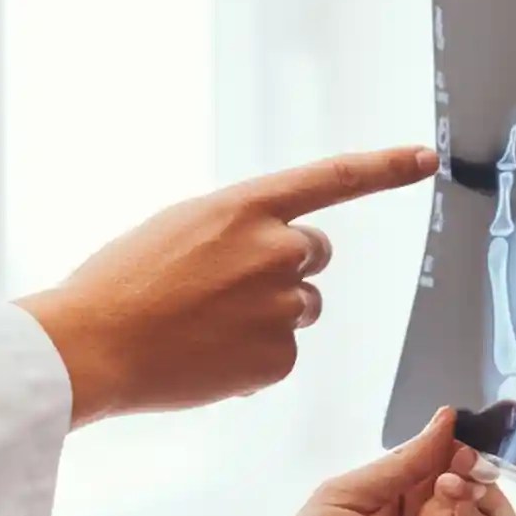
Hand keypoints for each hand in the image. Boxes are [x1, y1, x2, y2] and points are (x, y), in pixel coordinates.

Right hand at [19, 146, 438, 426]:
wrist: (91, 345)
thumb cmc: (122, 282)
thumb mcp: (180, 226)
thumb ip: (238, 227)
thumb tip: (278, 251)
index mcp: (246, 207)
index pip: (333, 179)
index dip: (385, 167)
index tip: (424, 157)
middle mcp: (275, 250)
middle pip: (316, 254)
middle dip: (286, 267)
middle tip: (228, 287)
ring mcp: (280, 306)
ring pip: (302, 307)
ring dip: (270, 314)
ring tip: (207, 325)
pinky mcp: (277, 358)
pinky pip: (283, 353)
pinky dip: (253, 357)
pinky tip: (207, 357)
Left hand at [271, 408, 515, 515]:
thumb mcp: (346, 496)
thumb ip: (400, 462)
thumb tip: (445, 419)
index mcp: (405, 495)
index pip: (452, 462)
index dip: (463, 448)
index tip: (460, 443)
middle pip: (484, 490)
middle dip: (481, 471)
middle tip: (461, 466)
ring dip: (488, 499)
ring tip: (456, 491)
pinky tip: (462, 515)